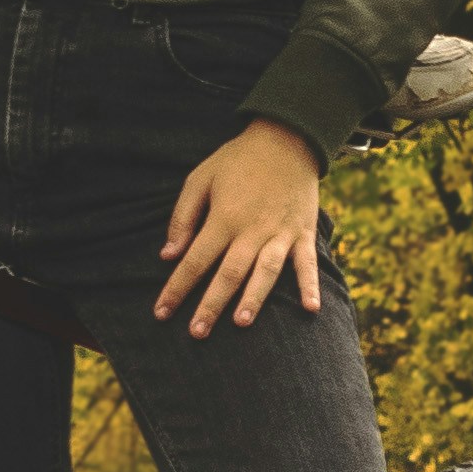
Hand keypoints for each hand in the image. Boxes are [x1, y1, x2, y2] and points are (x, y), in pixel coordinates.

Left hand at [157, 117, 324, 332]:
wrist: (286, 138)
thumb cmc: (237, 160)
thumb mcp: (200, 178)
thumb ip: (183, 217)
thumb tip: (168, 255)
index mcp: (224, 217)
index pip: (195, 260)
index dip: (176, 288)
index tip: (162, 313)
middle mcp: (252, 229)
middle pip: (228, 274)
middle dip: (210, 305)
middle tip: (196, 333)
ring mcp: (280, 232)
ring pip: (265, 272)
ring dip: (253, 298)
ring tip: (240, 323)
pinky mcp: (302, 232)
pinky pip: (307, 263)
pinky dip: (310, 285)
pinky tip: (310, 309)